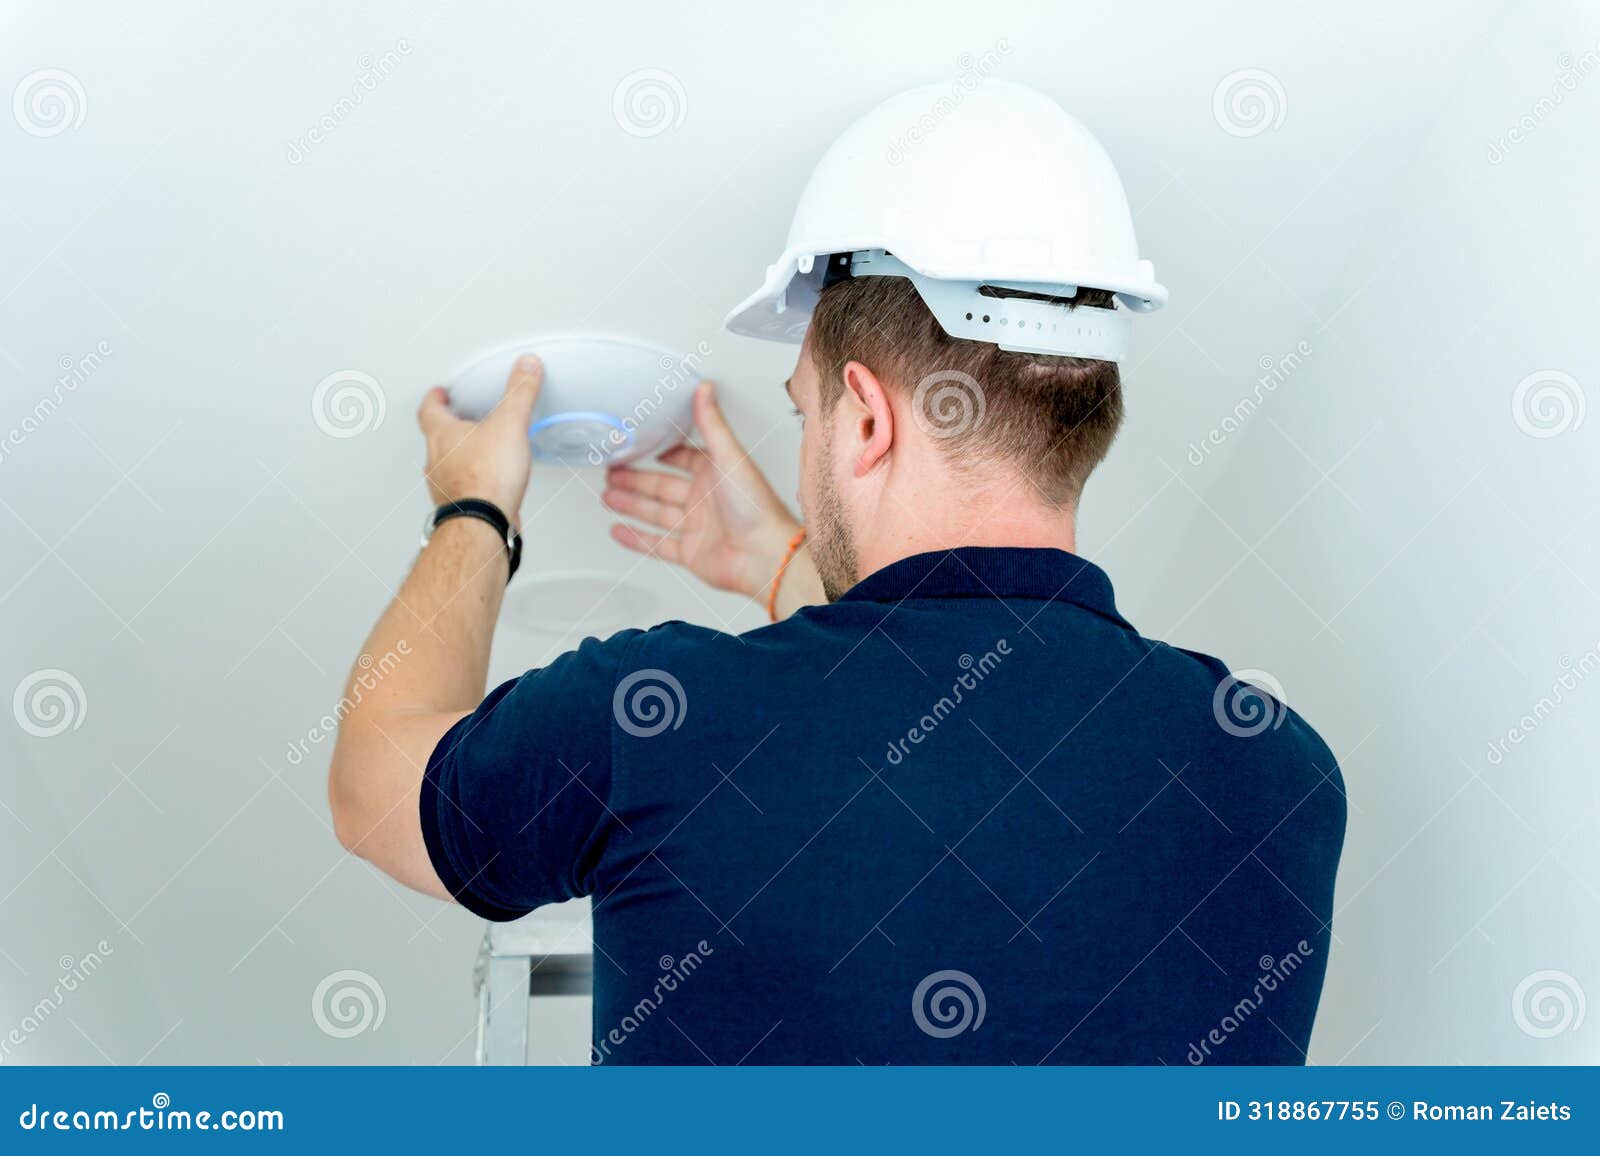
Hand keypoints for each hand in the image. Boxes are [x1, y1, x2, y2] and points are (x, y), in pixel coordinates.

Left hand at [417, 356, 542, 526]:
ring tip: (475, 453)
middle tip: (457, 420)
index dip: (435, 398)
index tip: (439, 392)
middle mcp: (437, 460)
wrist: (482, 524)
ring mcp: (445, 486)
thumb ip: (519, 392)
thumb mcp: (509, 424)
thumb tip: (526, 366)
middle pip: (435, 438)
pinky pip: (461, 490)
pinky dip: (470, 484)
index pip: (429, 409)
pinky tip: (488, 486)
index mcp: (442, 434)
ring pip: (445, 466)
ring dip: (457, 458)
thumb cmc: (486, 478)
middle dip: (446, 428)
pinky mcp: (458, 508)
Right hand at [605, 382, 802, 597]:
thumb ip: (712, 423)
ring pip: (655, 513)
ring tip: (607, 496)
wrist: (764, 555)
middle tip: (612, 471)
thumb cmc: (756, 506)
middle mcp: (705, 499)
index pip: (683, 458)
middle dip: (635, 478)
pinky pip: (657, 545)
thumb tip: (705, 390)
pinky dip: (636, 539)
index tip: (639, 445)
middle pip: (662, 486)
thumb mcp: (729, 456)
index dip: (661, 452)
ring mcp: (697, 527)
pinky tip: (619, 530)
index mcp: (716, 474)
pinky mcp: (691, 552)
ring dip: (631, 504)